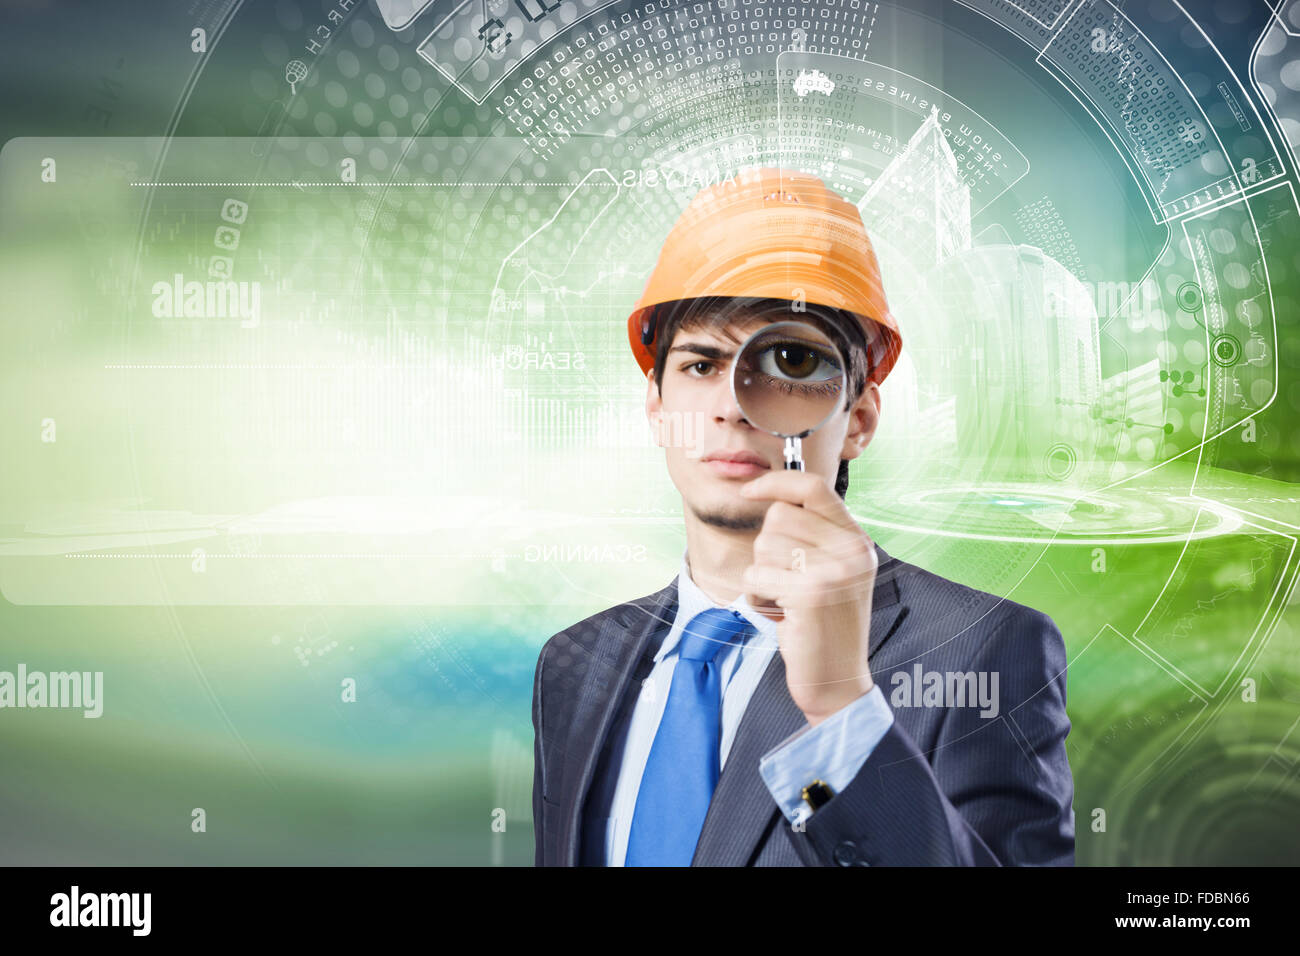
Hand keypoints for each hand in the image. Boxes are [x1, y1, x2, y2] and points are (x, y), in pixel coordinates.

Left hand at [738, 469, 877, 726]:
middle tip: (784, 581)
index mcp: (856, 541)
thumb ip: (813, 536)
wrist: (837, 683)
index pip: (814, 486)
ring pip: (764, 544)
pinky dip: (756, 596)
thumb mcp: (832, 573)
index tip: (750, 490)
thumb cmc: (824, 627)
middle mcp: (851, 550)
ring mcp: (834, 570)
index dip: (776, 482)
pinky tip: (777, 614)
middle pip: (779, 515)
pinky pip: (756, 575)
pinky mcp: (810, 593)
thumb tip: (772, 497)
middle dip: (767, 548)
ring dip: (762, 574)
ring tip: (784, 600)